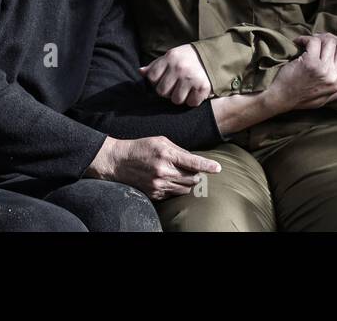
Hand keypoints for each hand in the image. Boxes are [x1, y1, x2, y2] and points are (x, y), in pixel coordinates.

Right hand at [86, 135, 220, 200]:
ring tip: (179, 174)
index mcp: (166, 155)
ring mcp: (158, 185)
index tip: (218, 168)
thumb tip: (194, 159)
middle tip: (192, 169)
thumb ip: (179, 150)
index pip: (193, 163)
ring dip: (187, 183)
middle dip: (196, 174)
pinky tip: (169, 180)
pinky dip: (176, 188)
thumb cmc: (141, 148)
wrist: (118, 162)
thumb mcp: (161, 141)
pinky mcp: (154, 194)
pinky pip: (173, 194)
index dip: (208, 166)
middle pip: (192, 179)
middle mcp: (163, 171)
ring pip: (185, 189)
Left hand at [141, 44, 211, 106]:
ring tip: (186, 89)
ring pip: (176, 100)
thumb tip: (140, 72)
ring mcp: (191, 78)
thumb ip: (156, 65)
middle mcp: (179, 68)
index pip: (152, 78)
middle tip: (176, 85)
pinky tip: (195, 92)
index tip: (166, 79)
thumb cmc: (188, 58)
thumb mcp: (172, 56)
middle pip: (162, 92)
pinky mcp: (202, 87)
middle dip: (168, 91)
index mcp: (170, 58)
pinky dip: (193, 100)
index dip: (157, 81)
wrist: (214, 55)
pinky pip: (191, 103)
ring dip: (181, 97)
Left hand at [267, 33, 336, 111]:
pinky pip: (314, 41)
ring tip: (310, 40)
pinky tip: (299, 42)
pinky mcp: (310, 62)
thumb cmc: (300, 98)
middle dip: (334, 39)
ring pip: (330, 42)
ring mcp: (322, 69)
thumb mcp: (324, 99)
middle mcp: (333, 76)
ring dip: (320, 37)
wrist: (280, 98)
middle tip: (321, 39)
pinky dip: (305, 38)